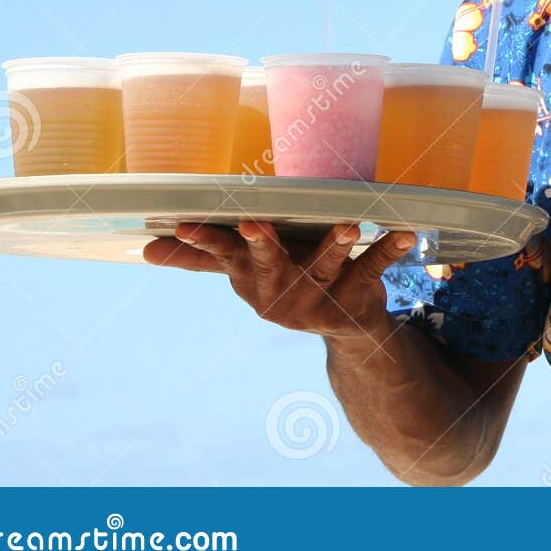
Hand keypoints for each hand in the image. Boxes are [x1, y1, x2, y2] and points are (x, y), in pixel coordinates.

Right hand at [143, 221, 414, 343]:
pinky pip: (374, 270)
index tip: (185, 224)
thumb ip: (202, 257)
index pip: (224, 256)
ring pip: (325, 268)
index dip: (207, 241)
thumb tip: (144, 246)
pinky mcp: (356, 298)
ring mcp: (320, 299)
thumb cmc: (288, 281)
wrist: (346, 325)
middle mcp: (281, 293)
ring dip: (336, 246)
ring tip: (348, 225)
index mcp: (252, 280)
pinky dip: (390, 251)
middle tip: (254, 224)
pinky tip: (405, 233)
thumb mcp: (247, 271)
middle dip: (263, 246)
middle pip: (270, 265)